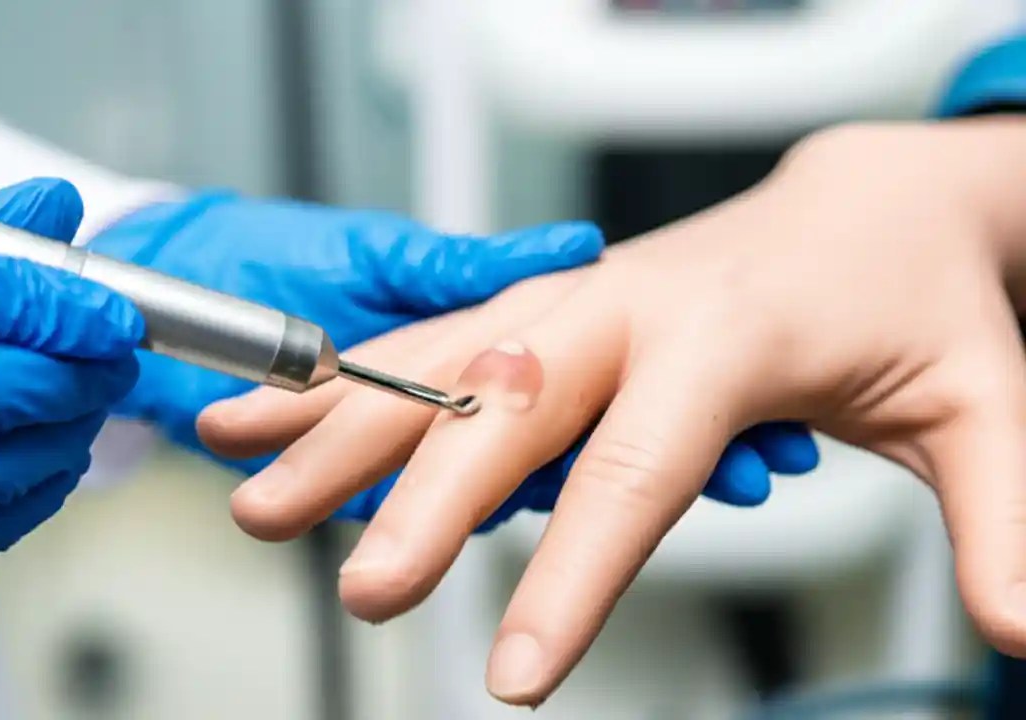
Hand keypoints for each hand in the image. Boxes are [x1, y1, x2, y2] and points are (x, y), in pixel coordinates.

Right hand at [0, 179, 142, 634]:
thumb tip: (56, 205)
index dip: (66, 299)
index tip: (112, 310)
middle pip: (12, 385)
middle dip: (88, 368)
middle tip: (110, 353)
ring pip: (17, 468)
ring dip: (70, 432)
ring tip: (76, 403)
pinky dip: (27, 495)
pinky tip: (28, 465)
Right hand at [202, 118, 1025, 702]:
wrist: (860, 201)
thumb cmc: (906, 294)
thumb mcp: (982, 401)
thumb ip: (999, 519)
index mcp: (726, 334)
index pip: (639, 468)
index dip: (574, 576)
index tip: (514, 673)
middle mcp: (624, 308)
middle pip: (507, 407)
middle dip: (424, 502)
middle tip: (363, 589)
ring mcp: (567, 299)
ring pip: (436, 365)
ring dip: (340, 432)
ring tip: (254, 496)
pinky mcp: (535, 304)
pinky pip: (420, 340)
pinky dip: (335, 382)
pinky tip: (257, 416)